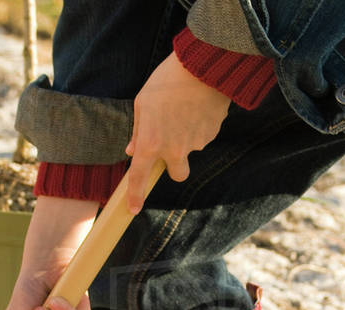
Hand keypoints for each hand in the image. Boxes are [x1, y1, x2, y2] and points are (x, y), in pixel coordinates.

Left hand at [126, 52, 230, 212]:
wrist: (204, 66)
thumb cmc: (167, 81)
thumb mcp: (143, 103)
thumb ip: (138, 131)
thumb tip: (133, 150)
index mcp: (152, 142)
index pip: (139, 177)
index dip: (135, 195)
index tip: (133, 208)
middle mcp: (175, 150)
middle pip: (177, 175)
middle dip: (174, 166)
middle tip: (171, 144)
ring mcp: (196, 144)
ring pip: (190, 149)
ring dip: (186, 137)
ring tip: (184, 108)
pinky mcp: (212, 134)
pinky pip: (202, 135)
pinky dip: (198, 125)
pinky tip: (196, 106)